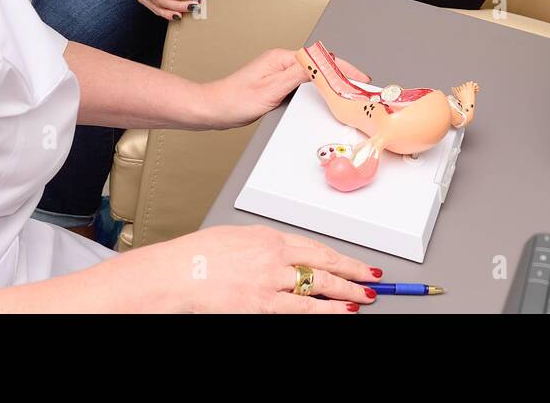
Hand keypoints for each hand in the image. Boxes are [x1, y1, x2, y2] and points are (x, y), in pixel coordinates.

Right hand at [125, 224, 380, 312]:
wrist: (177, 273)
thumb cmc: (197, 256)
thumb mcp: (237, 239)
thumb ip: (264, 247)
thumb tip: (284, 256)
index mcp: (269, 236)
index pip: (315, 247)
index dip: (340, 257)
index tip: (355, 264)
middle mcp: (275, 255)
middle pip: (324, 263)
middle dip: (352, 272)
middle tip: (372, 278)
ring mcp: (270, 279)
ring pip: (319, 284)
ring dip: (346, 292)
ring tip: (365, 297)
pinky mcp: (262, 302)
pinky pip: (302, 307)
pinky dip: (326, 310)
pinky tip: (342, 313)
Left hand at [202, 47, 369, 129]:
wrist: (213, 109)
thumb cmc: (234, 100)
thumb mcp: (271, 89)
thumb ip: (298, 75)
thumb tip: (321, 65)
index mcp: (282, 58)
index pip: (321, 59)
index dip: (343, 69)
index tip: (359, 78)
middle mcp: (281, 62)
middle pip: (320, 65)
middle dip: (342, 73)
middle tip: (359, 87)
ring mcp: (278, 73)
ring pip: (313, 74)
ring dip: (331, 81)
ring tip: (347, 91)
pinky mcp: (276, 84)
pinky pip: (304, 83)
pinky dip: (318, 88)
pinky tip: (323, 96)